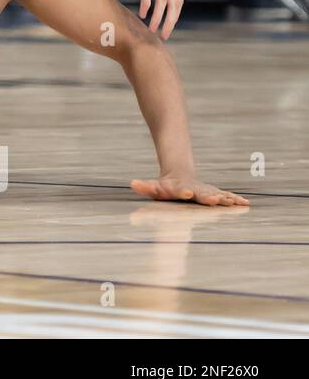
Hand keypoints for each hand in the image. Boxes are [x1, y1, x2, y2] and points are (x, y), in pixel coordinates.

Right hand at [108, 0, 182, 38]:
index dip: (174, 17)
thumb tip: (155, 4)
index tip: (166, 30)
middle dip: (169, 21)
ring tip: (151, 28)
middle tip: (162, 35)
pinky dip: (146, 3)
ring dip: (158, 15)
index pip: (178, 1)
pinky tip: (143, 13)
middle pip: (174, 2)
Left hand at [131, 173, 249, 206]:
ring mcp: (206, 191)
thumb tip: (133, 184)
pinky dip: (234, 199)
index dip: (183, 191)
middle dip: (208, 196)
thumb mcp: (153, 187)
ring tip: (236, 203)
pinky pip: (226, 196)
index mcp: (179, 189)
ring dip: (225, 199)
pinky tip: (245, 203)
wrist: (179, 175)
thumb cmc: (164, 187)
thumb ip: (144, 186)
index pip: (180, 190)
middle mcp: (195, 189)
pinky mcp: (214, 193)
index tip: (188, 192)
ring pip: (217, 194)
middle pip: (202, 193)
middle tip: (215, 199)